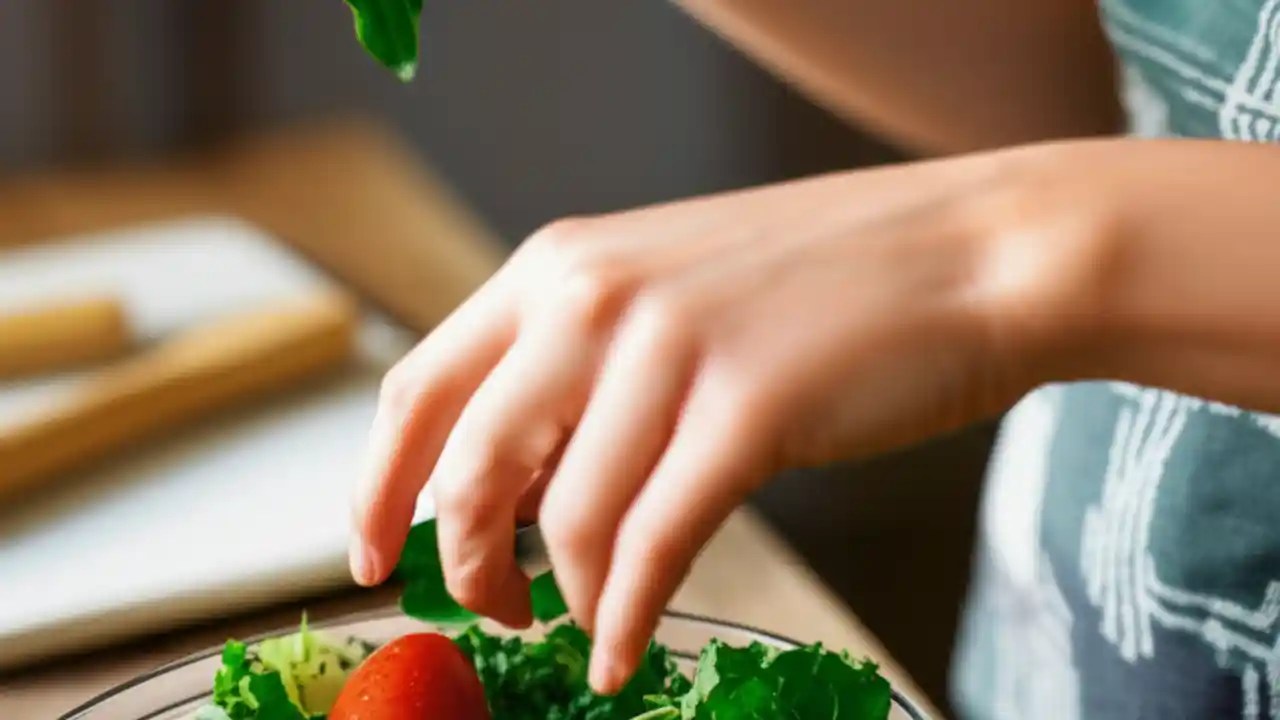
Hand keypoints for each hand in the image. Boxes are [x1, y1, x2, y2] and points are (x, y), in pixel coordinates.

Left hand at [350, 139, 1116, 690]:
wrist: (973, 251)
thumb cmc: (823, 282)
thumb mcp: (664, 296)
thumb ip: (575, 375)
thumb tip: (506, 488)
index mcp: (559, 266)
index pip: (419, 389)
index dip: (375, 488)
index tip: (367, 558)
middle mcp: (593, 297)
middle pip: (468, 470)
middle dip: (466, 567)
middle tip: (498, 611)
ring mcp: (670, 350)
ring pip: (562, 524)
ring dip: (562, 601)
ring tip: (587, 624)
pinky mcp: (748, 411)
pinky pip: (651, 547)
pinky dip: (626, 617)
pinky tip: (626, 650)